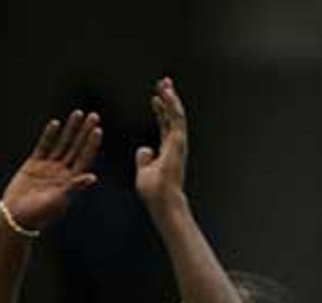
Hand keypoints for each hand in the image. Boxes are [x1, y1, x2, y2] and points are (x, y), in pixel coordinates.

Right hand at [0, 110, 100, 233]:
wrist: (14, 217)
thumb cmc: (37, 214)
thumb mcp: (57, 200)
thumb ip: (74, 187)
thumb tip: (92, 177)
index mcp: (70, 183)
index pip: (84, 160)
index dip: (91, 145)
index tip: (97, 130)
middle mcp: (61, 174)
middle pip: (76, 148)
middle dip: (84, 132)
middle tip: (94, 116)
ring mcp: (48, 168)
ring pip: (62, 144)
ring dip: (70, 129)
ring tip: (78, 113)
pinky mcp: (33, 165)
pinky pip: (43, 147)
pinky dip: (49, 135)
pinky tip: (55, 123)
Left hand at [135, 77, 187, 208]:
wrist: (162, 200)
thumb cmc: (154, 192)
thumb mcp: (143, 172)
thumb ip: (144, 160)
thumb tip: (143, 149)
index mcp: (168, 150)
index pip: (165, 125)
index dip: (160, 111)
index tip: (154, 98)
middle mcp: (176, 144)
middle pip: (172, 116)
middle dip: (168, 98)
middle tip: (164, 83)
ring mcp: (178, 142)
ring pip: (176, 113)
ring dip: (171, 97)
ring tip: (164, 83)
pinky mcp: (178, 141)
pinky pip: (176, 118)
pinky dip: (171, 104)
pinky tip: (167, 92)